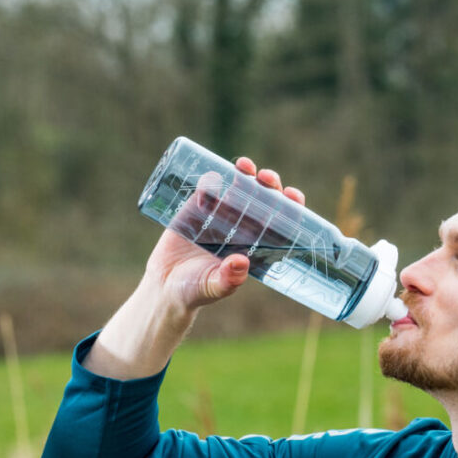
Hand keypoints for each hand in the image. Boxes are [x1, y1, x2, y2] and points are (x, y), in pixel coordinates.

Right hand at [144, 156, 306, 313]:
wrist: (164, 284)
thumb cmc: (195, 290)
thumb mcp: (213, 287)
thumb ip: (228, 280)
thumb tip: (241, 263)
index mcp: (257, 245)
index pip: (282, 223)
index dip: (291, 207)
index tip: (293, 195)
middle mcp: (243, 227)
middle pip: (263, 200)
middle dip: (270, 185)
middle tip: (267, 178)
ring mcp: (221, 215)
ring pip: (239, 188)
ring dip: (245, 174)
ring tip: (245, 167)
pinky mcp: (198, 209)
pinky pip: (208, 189)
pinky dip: (211, 181)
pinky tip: (213, 178)